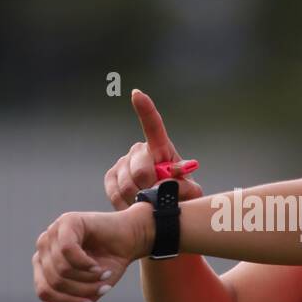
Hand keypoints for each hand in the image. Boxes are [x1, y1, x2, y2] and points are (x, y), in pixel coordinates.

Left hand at [33, 207, 149, 301]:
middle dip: (81, 292)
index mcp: (43, 265)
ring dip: (87, 279)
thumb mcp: (89, 291)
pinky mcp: (67, 221)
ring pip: (61, 269)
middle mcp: (44, 248)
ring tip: (103, 275)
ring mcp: (53, 233)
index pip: (44, 292)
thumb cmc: (108, 263)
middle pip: (53, 282)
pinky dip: (86, 264)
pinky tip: (97, 265)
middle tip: (103, 289)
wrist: (131, 239)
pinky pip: (68, 250)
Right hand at [103, 89, 202, 209]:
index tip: (136, 94)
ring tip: (150, 205)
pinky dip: (127, 205)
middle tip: (158, 198)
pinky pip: (116, 193)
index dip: (145, 109)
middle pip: (140, 169)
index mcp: (161, 148)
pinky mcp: (111, 177)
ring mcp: (123, 162)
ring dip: (140, 200)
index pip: (153, 126)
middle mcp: (139, 151)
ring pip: (127, 185)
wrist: (162, 208)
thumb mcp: (191, 192)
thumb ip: (185, 187)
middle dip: (151, 188)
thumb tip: (167, 184)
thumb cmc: (180, 196)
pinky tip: (136, 206)